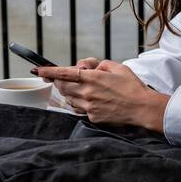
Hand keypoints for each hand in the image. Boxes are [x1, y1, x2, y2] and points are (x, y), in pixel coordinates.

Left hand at [33, 59, 169, 131]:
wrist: (142, 108)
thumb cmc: (131, 86)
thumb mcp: (116, 67)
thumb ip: (97, 64)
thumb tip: (84, 66)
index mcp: (92, 78)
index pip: (64, 73)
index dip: (48, 71)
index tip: (38, 70)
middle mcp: (87, 93)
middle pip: (62, 86)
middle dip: (58, 81)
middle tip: (60, 78)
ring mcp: (89, 107)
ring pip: (69, 98)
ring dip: (70, 92)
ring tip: (82, 88)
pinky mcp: (92, 117)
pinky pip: (79, 109)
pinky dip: (79, 103)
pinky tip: (90, 100)